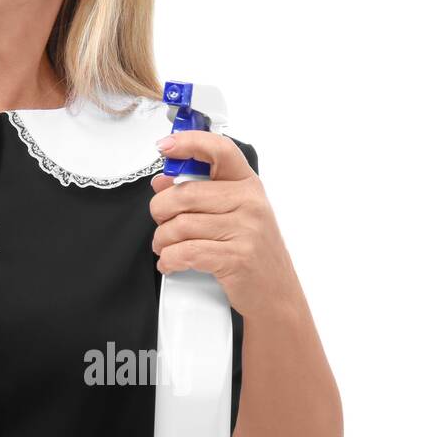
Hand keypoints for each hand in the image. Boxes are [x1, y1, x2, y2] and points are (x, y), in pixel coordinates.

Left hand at [148, 131, 296, 318]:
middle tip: (160, 222)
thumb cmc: (251, 252)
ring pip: (179, 225)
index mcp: (248, 185)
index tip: (164, 146)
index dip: (189, 142)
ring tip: (165, 247)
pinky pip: (186, 252)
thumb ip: (200, 194)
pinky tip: (171, 263)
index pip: (220, 150)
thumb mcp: (233, 215)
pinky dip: (170, 259)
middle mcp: (250, 203)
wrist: (276, 294)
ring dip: (162, 240)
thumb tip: (162, 181)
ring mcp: (246, 230)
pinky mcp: (237, 257)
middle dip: (159, 210)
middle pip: (184, 194)